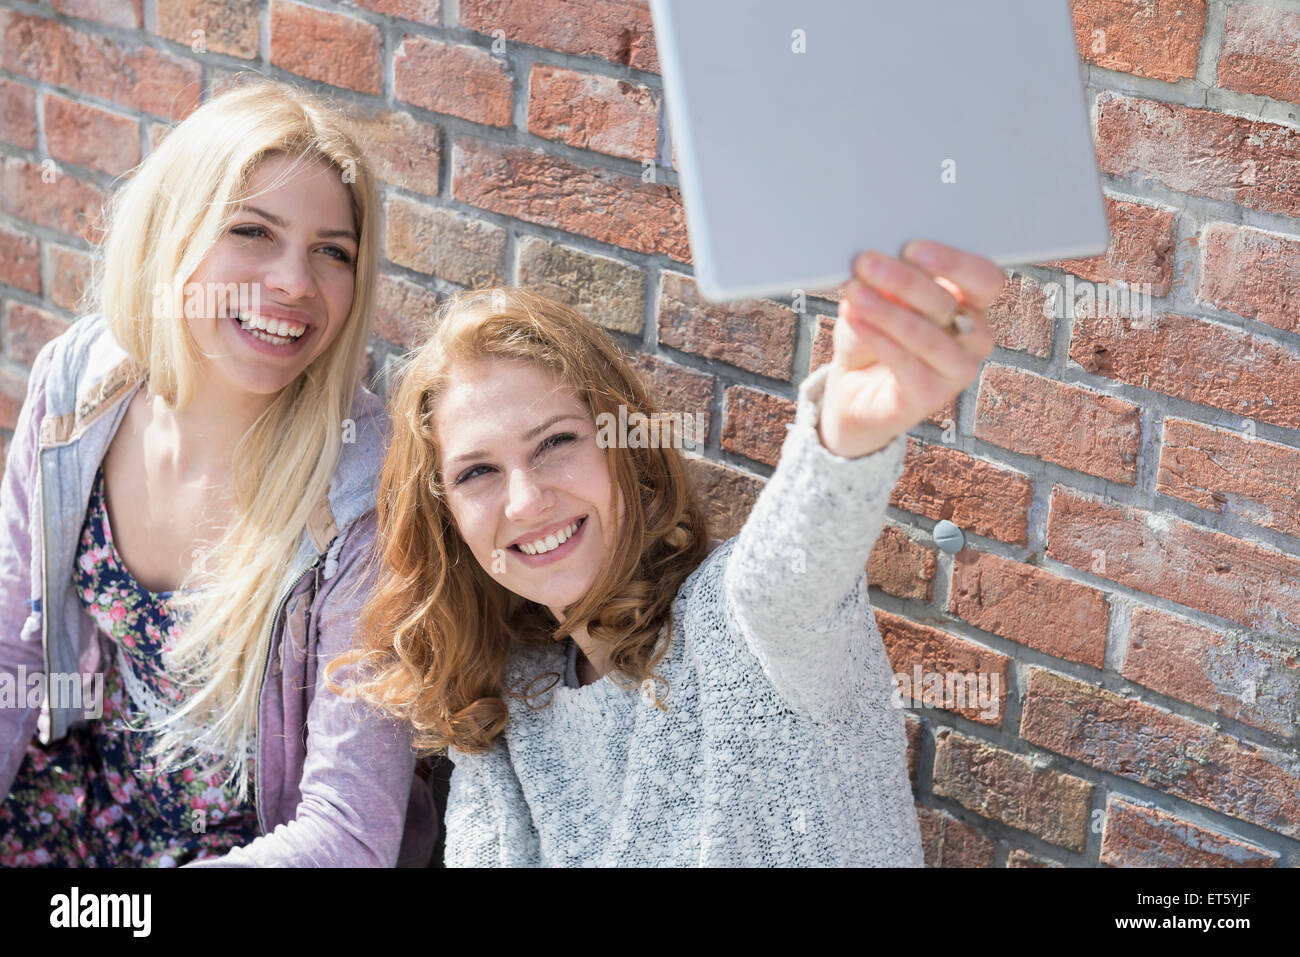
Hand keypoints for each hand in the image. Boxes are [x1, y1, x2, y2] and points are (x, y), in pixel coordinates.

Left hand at [818, 240, 1004, 457]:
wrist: (854, 388)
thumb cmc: (873, 335)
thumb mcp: (877, 298)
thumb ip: (886, 281)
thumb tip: (879, 260)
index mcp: (971, 304)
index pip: (985, 279)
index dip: (954, 263)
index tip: (911, 249)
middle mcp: (973, 337)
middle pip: (950, 304)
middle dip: (905, 281)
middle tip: (867, 264)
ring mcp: (957, 371)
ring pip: (930, 338)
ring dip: (889, 312)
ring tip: (855, 293)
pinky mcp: (931, 398)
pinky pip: (907, 365)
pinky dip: (878, 338)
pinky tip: (855, 320)